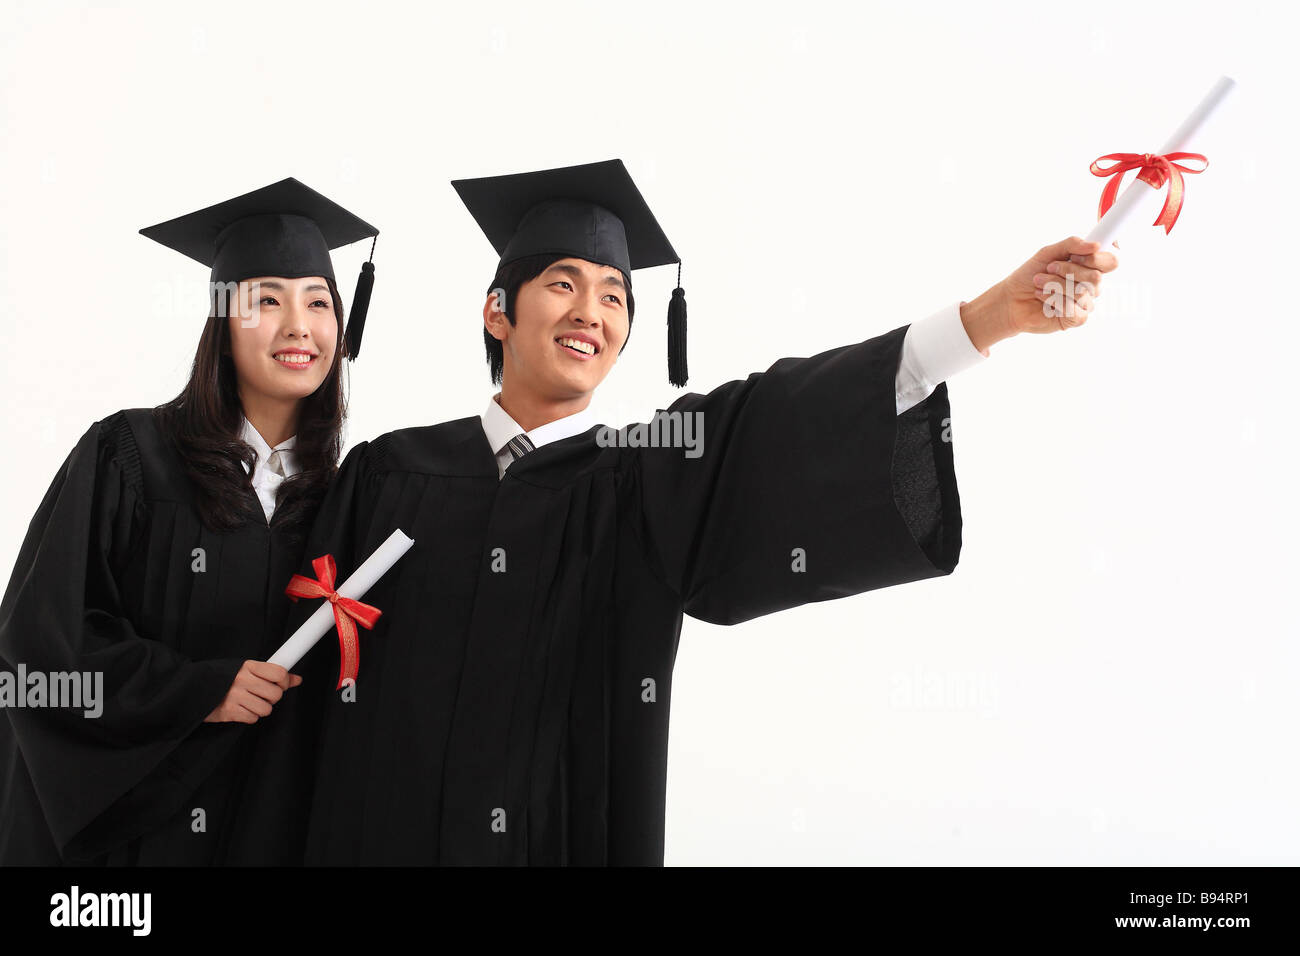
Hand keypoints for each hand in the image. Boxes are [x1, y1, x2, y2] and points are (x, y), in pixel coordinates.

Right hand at [204, 660, 302, 723]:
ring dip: (261, 708)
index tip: (281, 684)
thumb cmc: (221, 678)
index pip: (279, 674)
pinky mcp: (229, 711)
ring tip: (249, 702)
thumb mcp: (245, 669)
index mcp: (248, 666)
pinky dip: (249, 716)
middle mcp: (242, 680)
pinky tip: (241, 709)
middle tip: (262, 695)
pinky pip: (253, 718)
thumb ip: (270, 673)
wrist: (191, 687)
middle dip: (272, 697)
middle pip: (276, 694)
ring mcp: (235, 696)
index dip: (285, 681)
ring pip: (266, 709)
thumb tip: (297, 679)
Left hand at [1003, 235, 1120, 333]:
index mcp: (1089, 267)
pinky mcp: (1075, 319)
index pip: (1111, 261)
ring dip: (1055, 285)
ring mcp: (1085, 303)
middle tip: (1049, 268)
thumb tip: (1096, 245)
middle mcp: (1091, 285)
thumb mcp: (1047, 253)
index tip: (1075, 255)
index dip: (1097, 258)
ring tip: (1039, 283)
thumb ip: (1071, 244)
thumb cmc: (1029, 275)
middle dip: (1068, 270)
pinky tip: (1043, 299)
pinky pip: (1074, 310)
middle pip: (1096, 277)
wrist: (1010, 299)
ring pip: (1082, 293)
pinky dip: (1054, 301)